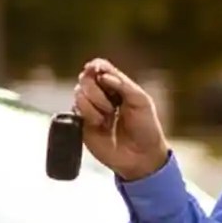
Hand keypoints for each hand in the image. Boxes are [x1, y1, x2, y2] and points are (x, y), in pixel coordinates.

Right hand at [73, 58, 170, 181]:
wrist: (141, 156)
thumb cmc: (146, 128)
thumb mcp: (141, 101)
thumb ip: (123, 85)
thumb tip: (102, 75)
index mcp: (116, 86)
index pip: (100, 68)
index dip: (96, 66)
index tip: (97, 69)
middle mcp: (101, 95)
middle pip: (86, 78)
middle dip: (96, 88)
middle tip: (112, 105)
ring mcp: (90, 110)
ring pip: (78, 92)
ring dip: (95, 102)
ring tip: (108, 117)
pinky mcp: (82, 124)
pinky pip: (75, 109)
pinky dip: (88, 113)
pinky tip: (100, 124)